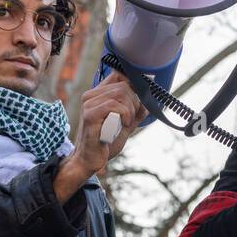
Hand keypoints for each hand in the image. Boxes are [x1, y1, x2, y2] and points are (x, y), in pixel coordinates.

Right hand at [55, 72, 147, 200]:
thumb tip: (148, 102)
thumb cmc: (105, 143)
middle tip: (132, 118)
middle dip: (135, 102)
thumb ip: (135, 113)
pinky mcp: (89, 114)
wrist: (90, 160)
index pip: (118, 75)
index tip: (139, 101)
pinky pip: (114, 105)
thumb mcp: (125, 125)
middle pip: (124, 85)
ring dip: (130, 110)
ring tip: (126, 123)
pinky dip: (125, 115)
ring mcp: (88, 104)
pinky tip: (124, 125)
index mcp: (98, 95)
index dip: (134, 85)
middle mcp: (91, 96)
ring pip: (120, 93)